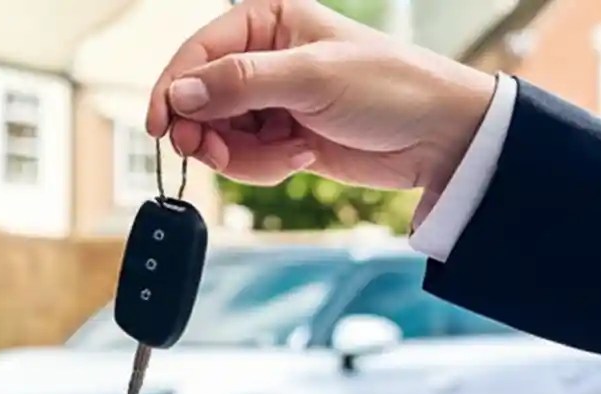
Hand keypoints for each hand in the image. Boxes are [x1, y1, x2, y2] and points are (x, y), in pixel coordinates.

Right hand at [146, 0, 495, 218]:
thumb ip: (239, 84)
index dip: (173, 89)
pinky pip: (247, 158)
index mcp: (268, 20)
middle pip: (200, 98)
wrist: (439, 137)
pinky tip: (302, 158)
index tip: (161, 127)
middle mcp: (265, 57)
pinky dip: (265, 167)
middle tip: (212, 153)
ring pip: (220, 135)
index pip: (198, 52)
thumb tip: (179, 93)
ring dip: (243, 155)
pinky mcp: (284, 137)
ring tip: (285, 155)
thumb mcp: (310, 77)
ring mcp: (273, 100)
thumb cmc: (389, 87)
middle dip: (207, 131)